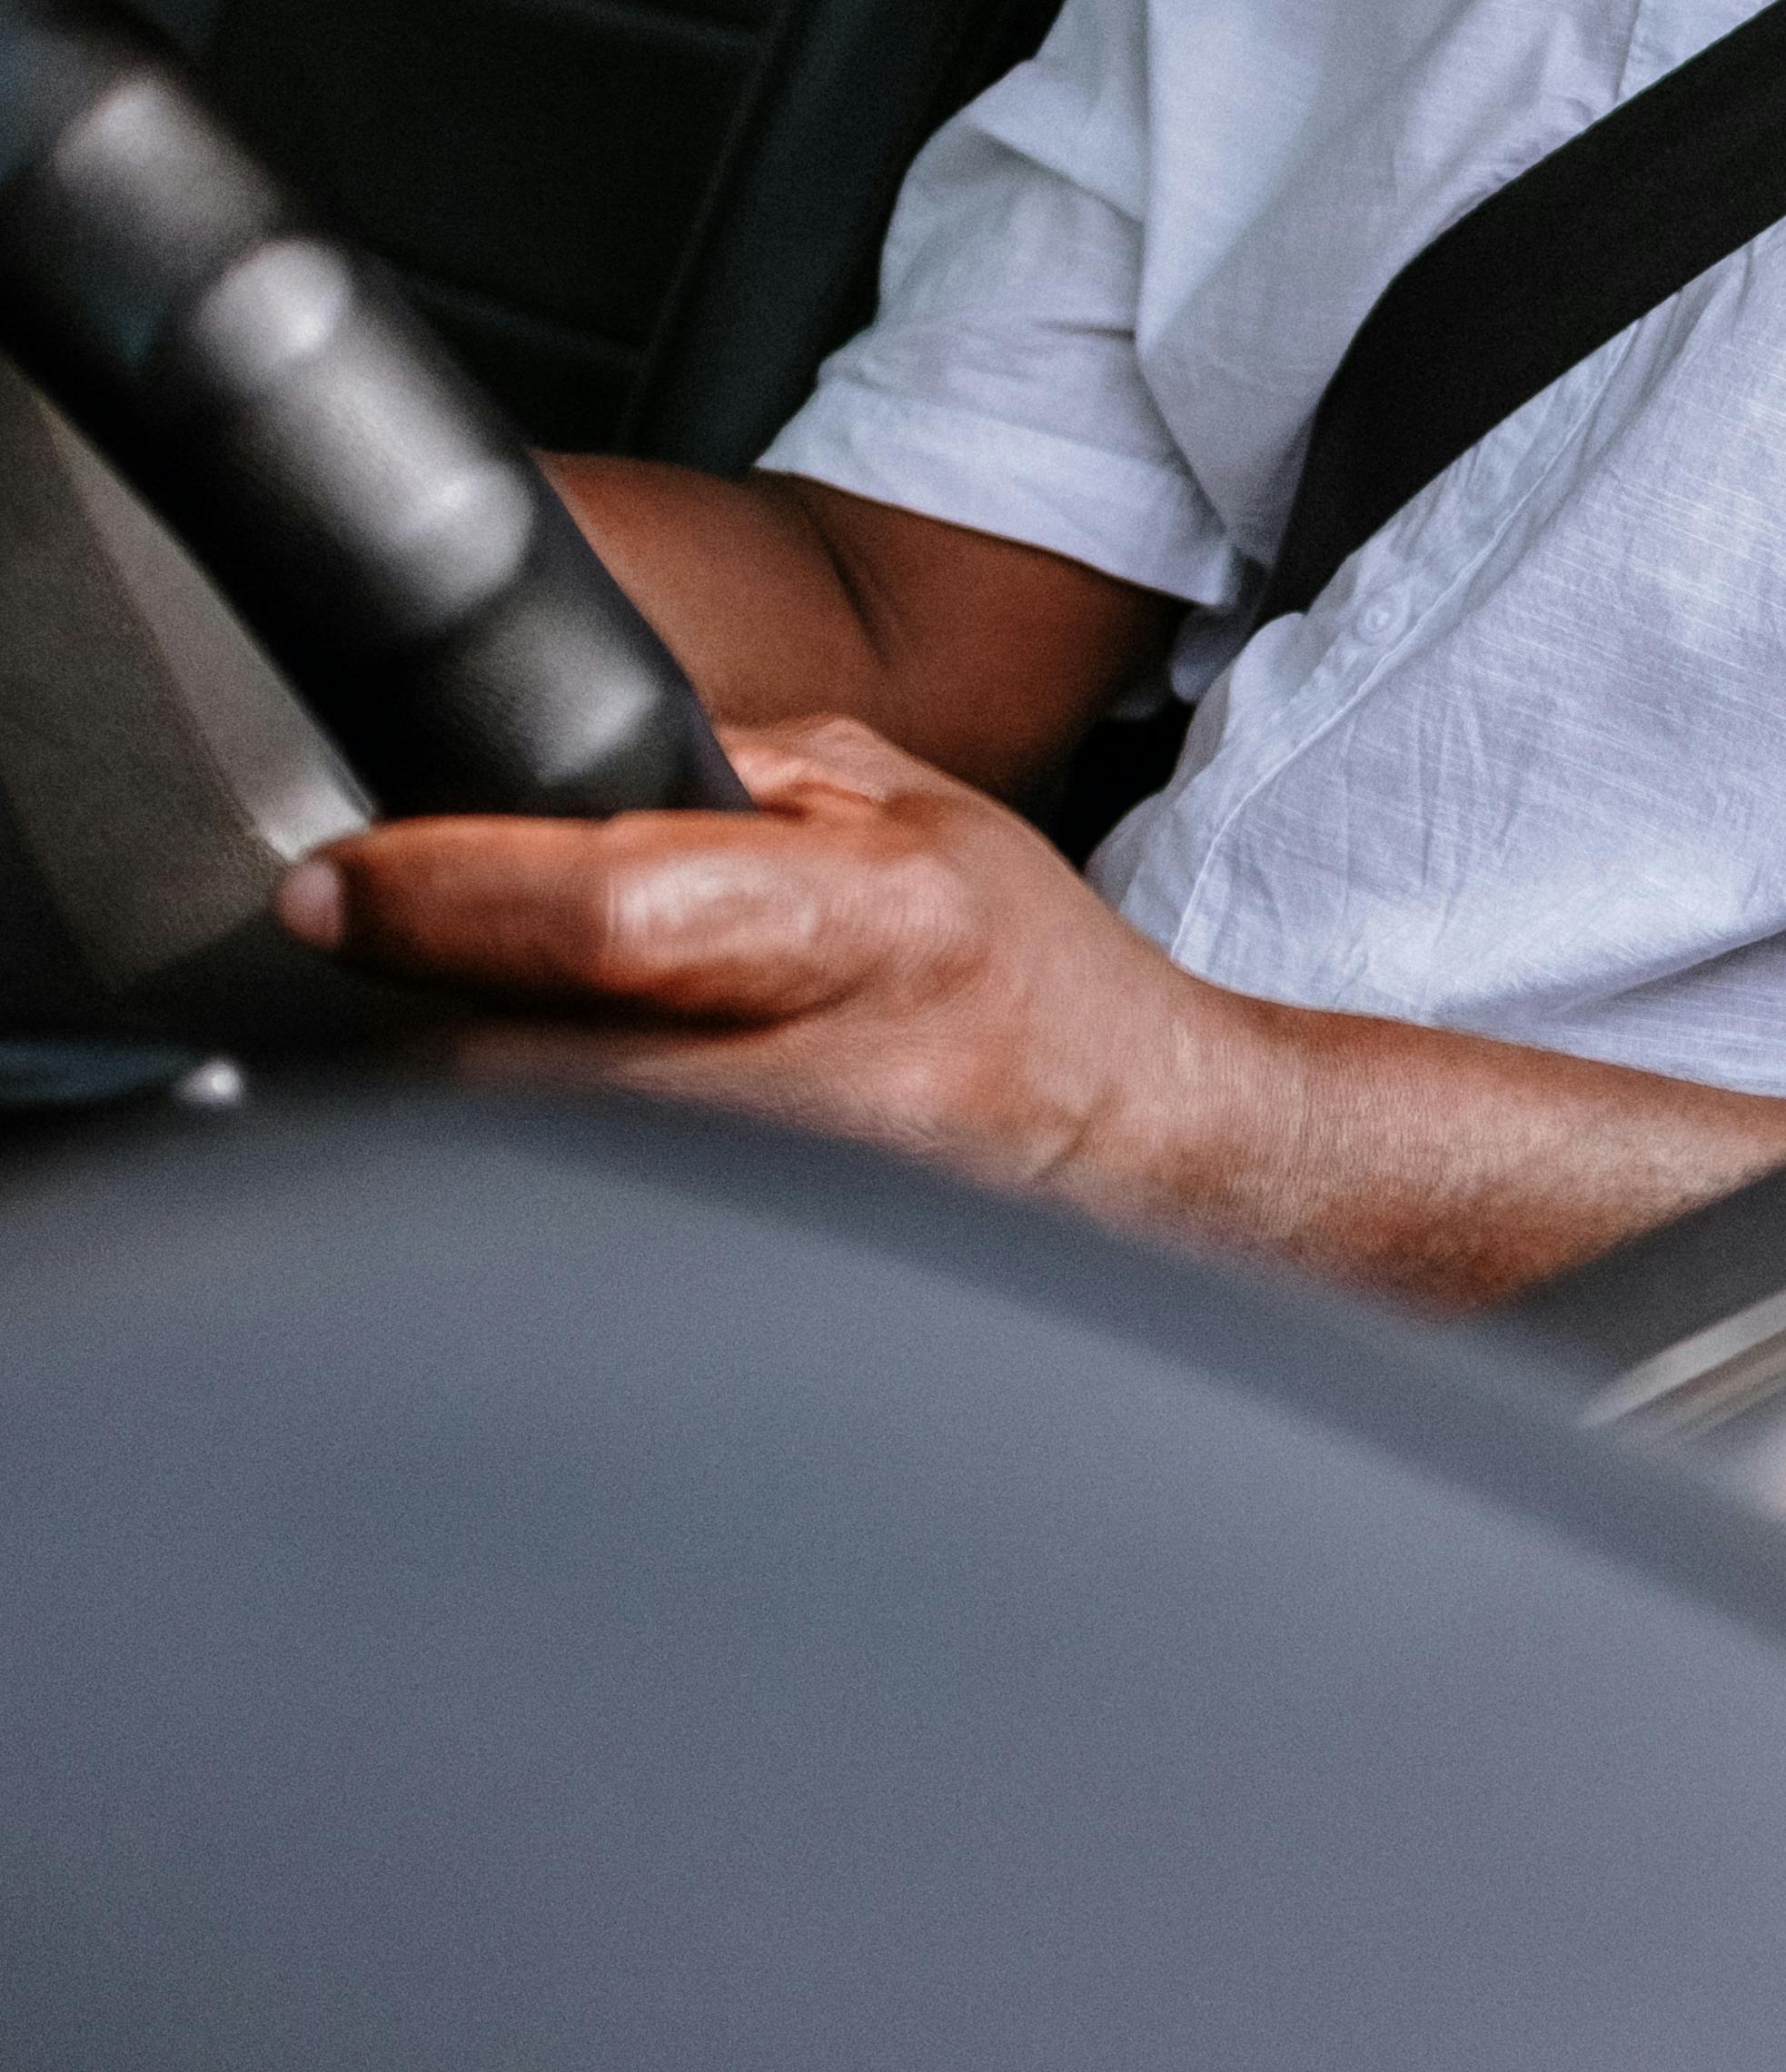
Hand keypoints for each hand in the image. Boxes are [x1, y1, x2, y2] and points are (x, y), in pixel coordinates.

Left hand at [278, 718, 1785, 1300]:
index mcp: (883, 925)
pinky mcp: (786, 1305)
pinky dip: (539, 1211)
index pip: (619, 913)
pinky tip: (554, 1166)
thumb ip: (725, 766)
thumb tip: (527, 770)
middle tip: (385, 971)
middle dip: (422, 1018)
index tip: (341, 888)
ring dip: (471, 1123)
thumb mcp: (906, 807)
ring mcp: (816, 1222)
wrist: (1157, 1148)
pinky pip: (598, 1265)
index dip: (449, 897)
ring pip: (550, 1187)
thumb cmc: (1024, 972)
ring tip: (478, 1060)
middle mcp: (849, 1085)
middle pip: (534, 1076)